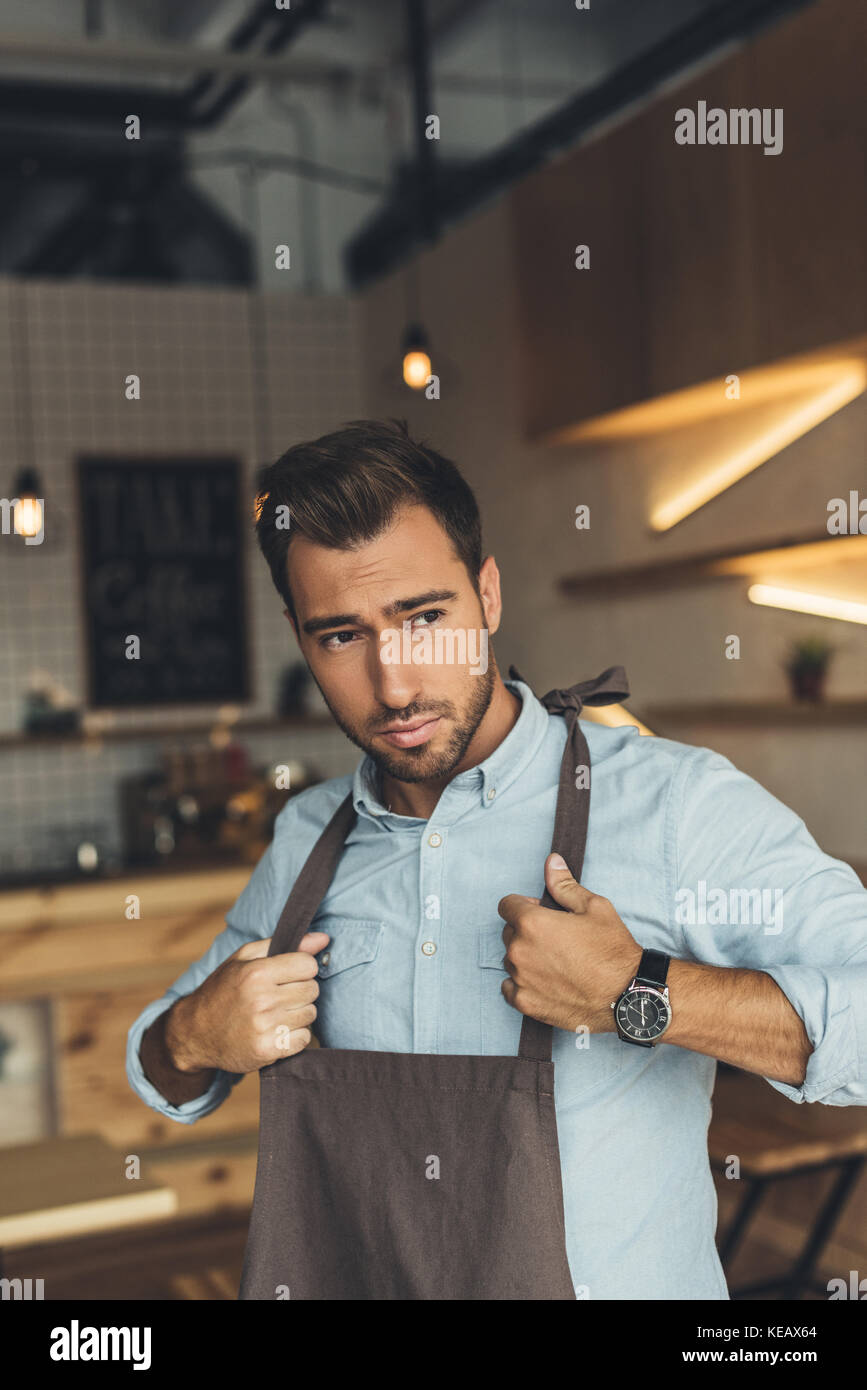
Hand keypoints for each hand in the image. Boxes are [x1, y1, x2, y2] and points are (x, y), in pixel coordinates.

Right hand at [167, 932, 328, 1074]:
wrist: (195, 1032)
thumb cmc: (222, 990)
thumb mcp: (244, 958)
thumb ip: (285, 944)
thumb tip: (323, 939)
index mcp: (256, 973)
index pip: (308, 965)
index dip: (302, 968)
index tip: (289, 974)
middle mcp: (262, 999)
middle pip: (312, 990)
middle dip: (301, 991)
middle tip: (281, 995)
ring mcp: (265, 1027)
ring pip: (310, 1014)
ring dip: (299, 1014)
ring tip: (277, 1013)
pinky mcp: (267, 1050)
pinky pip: (305, 1039)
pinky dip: (296, 1036)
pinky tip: (278, 1031)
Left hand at [497, 854, 641, 1033]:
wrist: (626, 994)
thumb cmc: (612, 950)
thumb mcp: (594, 907)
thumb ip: (565, 884)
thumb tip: (551, 862)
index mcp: (532, 923)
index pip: (507, 905)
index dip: (524, 905)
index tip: (542, 913)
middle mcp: (519, 951)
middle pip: (509, 933)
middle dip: (526, 931)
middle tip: (555, 939)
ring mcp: (520, 979)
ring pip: (511, 960)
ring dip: (525, 957)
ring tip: (555, 962)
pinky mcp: (526, 1003)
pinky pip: (510, 988)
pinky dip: (522, 984)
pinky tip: (545, 982)